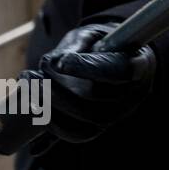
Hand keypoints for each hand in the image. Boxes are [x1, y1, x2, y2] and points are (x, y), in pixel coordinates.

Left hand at [37, 23, 155, 142]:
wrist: (111, 58)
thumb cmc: (101, 43)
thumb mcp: (91, 35)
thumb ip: (75, 45)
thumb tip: (54, 64)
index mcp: (140, 66)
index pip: (119, 71)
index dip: (88, 68)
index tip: (59, 61)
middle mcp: (132, 96)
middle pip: (95, 105)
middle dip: (56, 91)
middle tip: (31, 75)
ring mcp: (116, 115)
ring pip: (84, 124)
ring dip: (49, 110)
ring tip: (28, 87)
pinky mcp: (98, 126)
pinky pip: (76, 135)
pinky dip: (52, 130)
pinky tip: (34, 123)